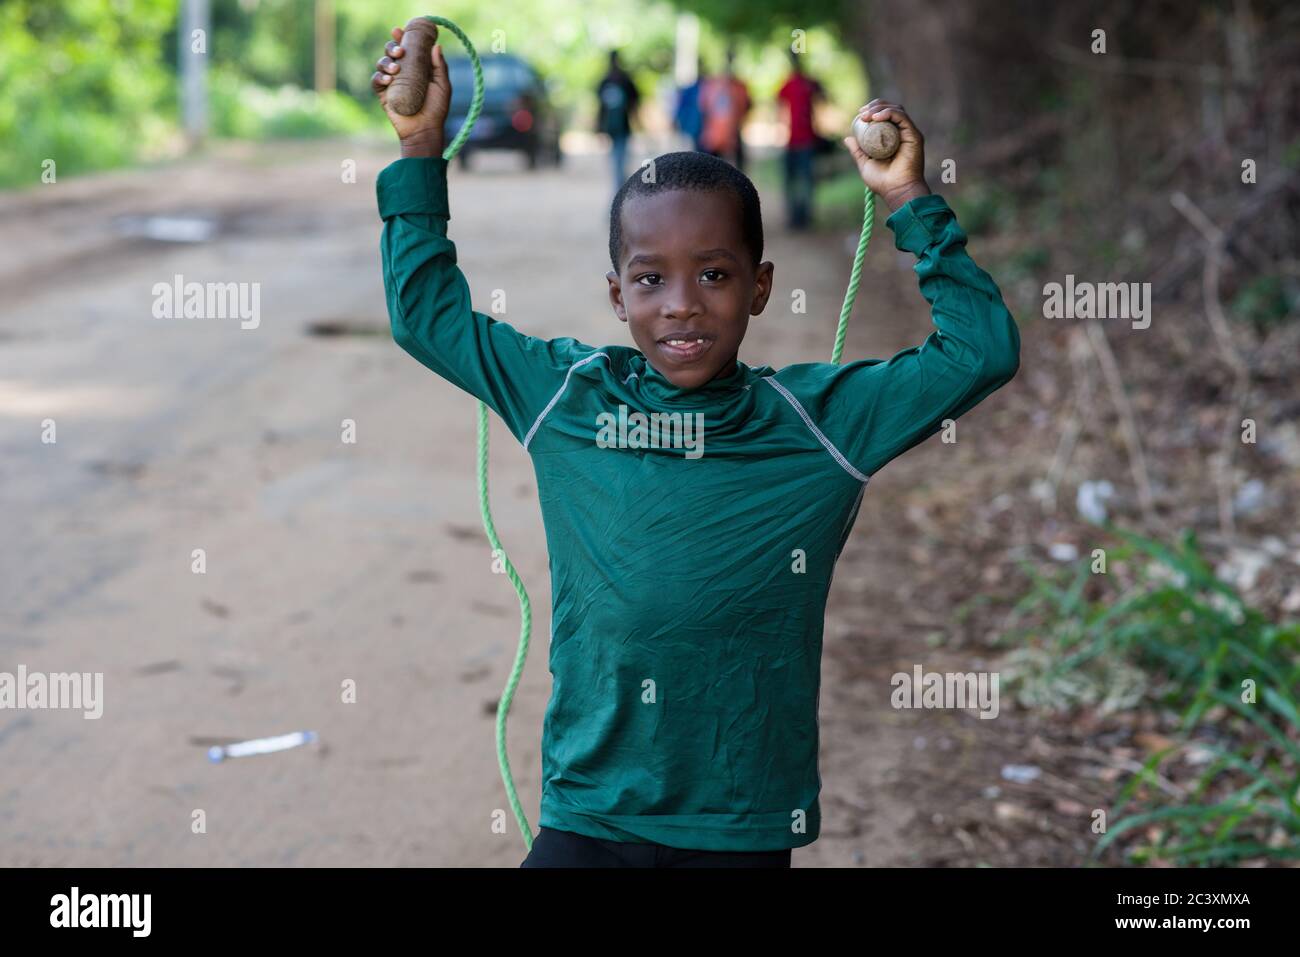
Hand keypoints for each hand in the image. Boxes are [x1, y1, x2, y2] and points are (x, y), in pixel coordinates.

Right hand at [372, 24, 450, 156]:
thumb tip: (437, 46)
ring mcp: (391, 83)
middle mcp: (402, 72)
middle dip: (392, 47)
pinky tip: (388, 79)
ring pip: (381, 63)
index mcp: (415, 67)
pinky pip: (376, 80)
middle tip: (400, 51)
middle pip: (390, 52)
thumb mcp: (442, 86)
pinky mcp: (383, 94)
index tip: (399, 31)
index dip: (400, 37)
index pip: (406, 47)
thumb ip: (440, 67)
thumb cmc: (436, 110)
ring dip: (386, 62)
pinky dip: (379, 77)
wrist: (425, 130)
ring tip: (396, 69)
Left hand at [842, 98, 929, 210]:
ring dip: (880, 108)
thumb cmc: (883, 182)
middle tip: (861, 113)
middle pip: (891, 109)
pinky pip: (902, 117)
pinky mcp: (914, 135)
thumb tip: (847, 138)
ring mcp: (909, 133)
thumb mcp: (865, 163)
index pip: (884, 116)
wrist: (896, 191)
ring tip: (866, 116)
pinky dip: (889, 113)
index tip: (859, 114)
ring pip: (897, 110)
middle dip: (875, 106)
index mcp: (892, 138)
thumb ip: (858, 151)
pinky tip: (877, 117)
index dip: (872, 110)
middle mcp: (902, 133)